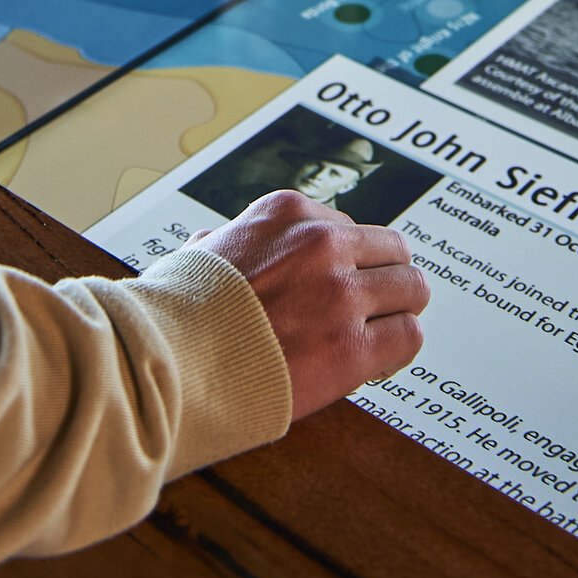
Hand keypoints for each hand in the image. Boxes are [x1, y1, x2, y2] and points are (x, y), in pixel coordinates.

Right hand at [192, 190, 428, 419]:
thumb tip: (213, 240)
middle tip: (374, 308)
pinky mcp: (352, 346)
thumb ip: (222, 240)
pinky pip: (407, 335)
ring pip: (411, 288)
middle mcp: (321, 243)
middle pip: (392, 250)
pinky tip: (377, 361)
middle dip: (384, 280)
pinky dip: (397, 349)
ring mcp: (340, 294)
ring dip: (398, 311)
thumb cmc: (176, 313)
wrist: (166, 364)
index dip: (348, 261)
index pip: (349, 226)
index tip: (342, 283)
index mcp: (287, 213)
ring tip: (381, 334)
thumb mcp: (198, 252)